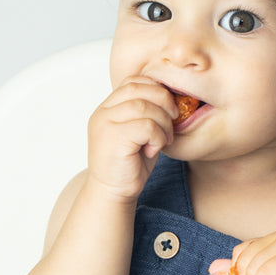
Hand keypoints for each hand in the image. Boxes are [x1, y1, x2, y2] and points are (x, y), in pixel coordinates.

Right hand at [86, 76, 177, 200]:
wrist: (113, 193)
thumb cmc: (130, 164)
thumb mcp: (138, 132)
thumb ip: (146, 112)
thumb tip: (170, 95)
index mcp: (107, 108)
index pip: (133, 81)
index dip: (156, 89)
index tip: (169, 107)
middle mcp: (102, 113)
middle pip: (140, 89)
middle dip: (164, 102)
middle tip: (173, 120)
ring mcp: (105, 124)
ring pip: (145, 106)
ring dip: (163, 122)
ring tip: (164, 139)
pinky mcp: (113, 139)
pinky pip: (146, 126)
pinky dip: (158, 136)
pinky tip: (154, 149)